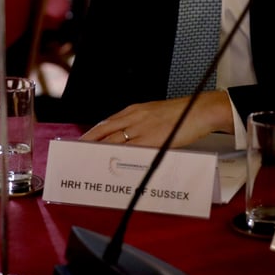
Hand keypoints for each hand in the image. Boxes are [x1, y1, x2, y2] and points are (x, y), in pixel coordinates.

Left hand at [80, 91, 233, 146]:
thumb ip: (138, 124)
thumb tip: (128, 137)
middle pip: (104, 131)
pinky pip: (131, 150)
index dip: (92, 133)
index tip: (81, 141)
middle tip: (76, 153)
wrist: (198, 110)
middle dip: (89, 143)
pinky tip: (111, 164)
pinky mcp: (152, 140)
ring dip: (99, 152)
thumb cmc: (179, 114)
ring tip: (87, 161)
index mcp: (133, 111)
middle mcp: (133, 118)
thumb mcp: (153, 114)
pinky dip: (119, 157)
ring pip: (114, 141)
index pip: (106, 123)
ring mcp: (141, 129)